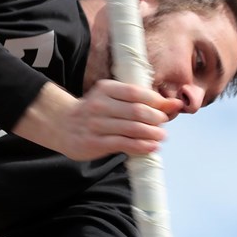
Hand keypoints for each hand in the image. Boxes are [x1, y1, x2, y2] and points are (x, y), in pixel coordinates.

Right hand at [13, 80, 182, 160]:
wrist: (61, 124)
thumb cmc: (94, 111)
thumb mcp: (113, 98)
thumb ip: (142, 100)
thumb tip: (175, 104)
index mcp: (105, 88)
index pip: (136, 93)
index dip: (155, 101)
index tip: (166, 109)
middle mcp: (99, 104)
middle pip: (136, 111)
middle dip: (156, 118)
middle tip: (163, 124)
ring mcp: (95, 124)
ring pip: (131, 128)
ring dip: (151, 133)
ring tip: (161, 136)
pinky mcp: (94, 143)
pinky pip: (123, 144)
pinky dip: (141, 146)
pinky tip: (151, 147)